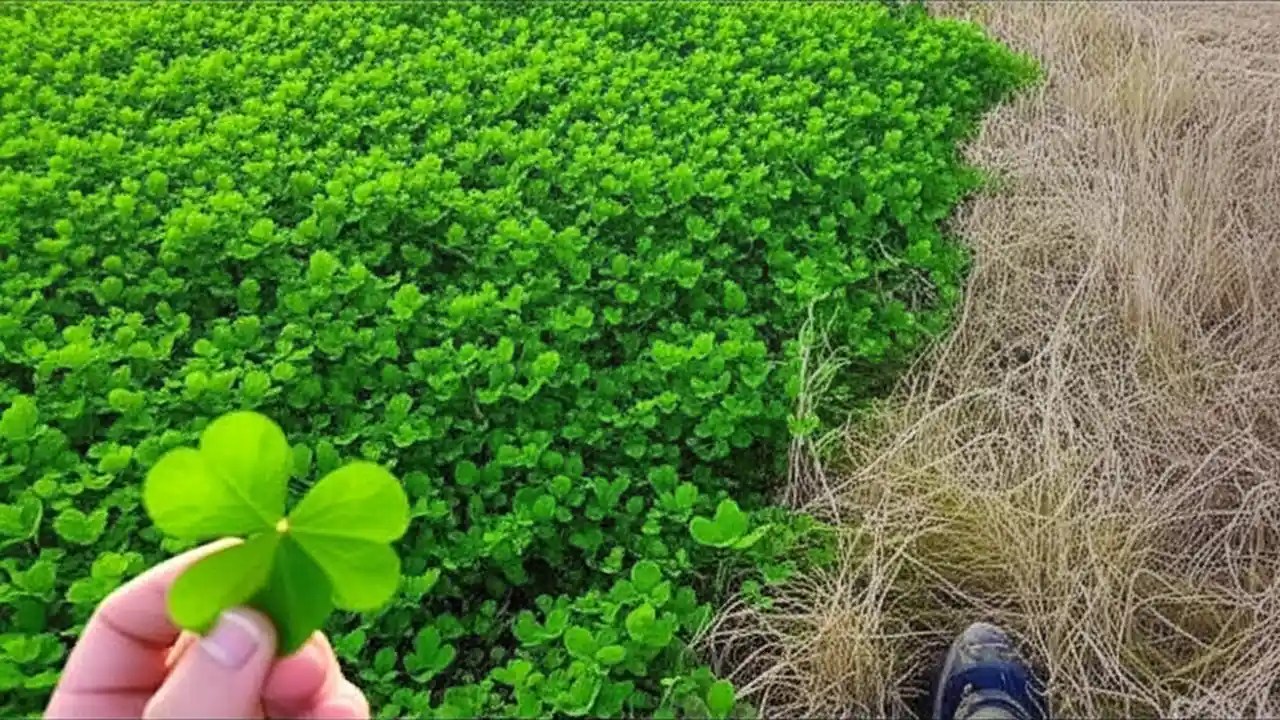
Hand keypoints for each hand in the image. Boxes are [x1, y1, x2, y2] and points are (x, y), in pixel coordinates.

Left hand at [45, 539, 369, 718]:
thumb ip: (199, 696)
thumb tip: (248, 617)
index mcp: (102, 708)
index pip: (131, 616)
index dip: (191, 577)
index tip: (255, 553)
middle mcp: (171, 708)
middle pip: (224, 631)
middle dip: (273, 623)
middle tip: (301, 635)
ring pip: (281, 666)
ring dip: (317, 669)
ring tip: (332, 699)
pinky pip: (316, 706)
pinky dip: (337, 704)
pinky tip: (346, 714)